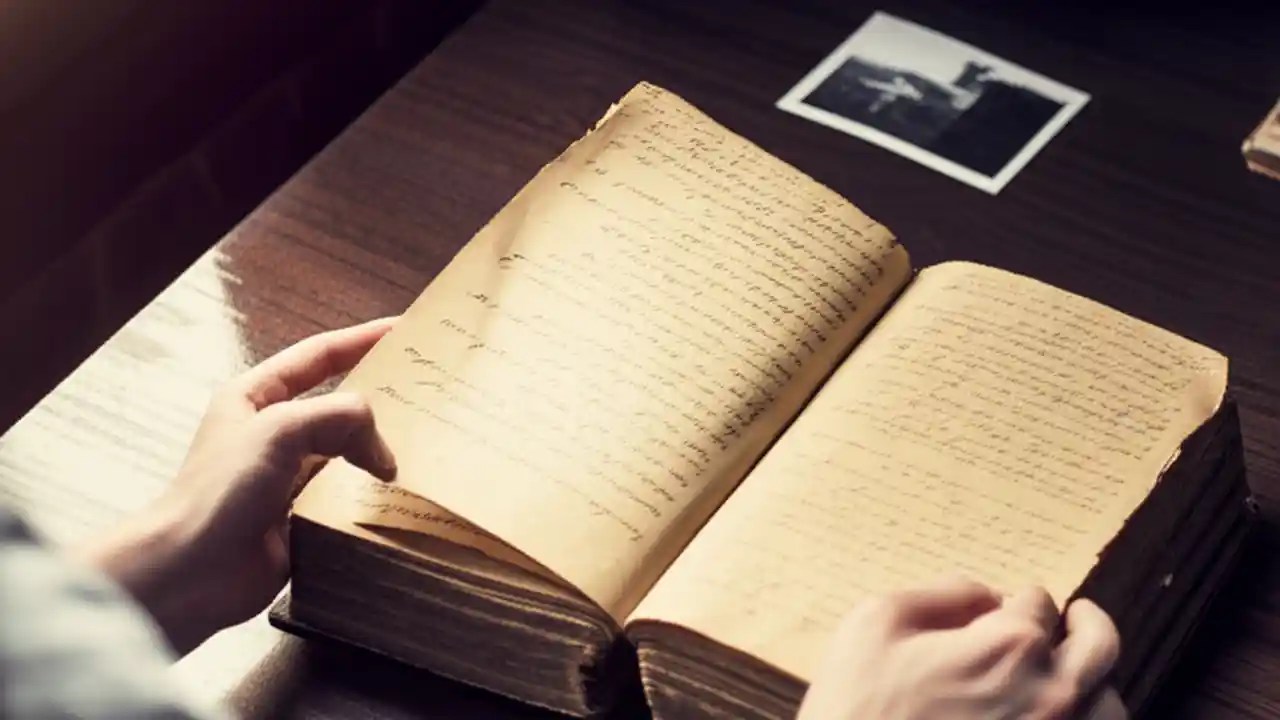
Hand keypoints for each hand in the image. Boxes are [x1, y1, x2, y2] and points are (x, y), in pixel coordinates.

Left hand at [78, 318, 398, 652]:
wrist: (190, 571)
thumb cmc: (221, 490)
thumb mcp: (281, 428)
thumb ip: (342, 418)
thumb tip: (384, 454)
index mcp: (255, 397)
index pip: (319, 356)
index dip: (361, 339)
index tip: (404, 330)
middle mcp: (271, 433)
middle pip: (337, 405)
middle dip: (378, 399)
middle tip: (425, 394)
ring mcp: (285, 477)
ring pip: (346, 453)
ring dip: (378, 452)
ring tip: (424, 448)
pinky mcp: (298, 518)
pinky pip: (346, 498)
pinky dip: (371, 496)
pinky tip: (399, 497)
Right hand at [797, 578, 1125, 719]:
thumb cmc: (860, 704)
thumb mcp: (877, 621)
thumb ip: (940, 593)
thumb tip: (982, 594)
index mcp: (1009, 645)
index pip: (1039, 601)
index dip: (1020, 598)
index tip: (1005, 605)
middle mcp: (1050, 693)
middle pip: (1099, 645)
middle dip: (1086, 623)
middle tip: (1078, 617)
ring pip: (1111, 703)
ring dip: (1096, 679)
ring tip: (1077, 673)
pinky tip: (1065, 716)